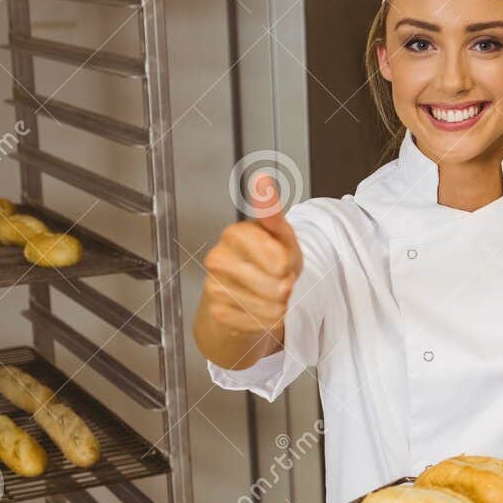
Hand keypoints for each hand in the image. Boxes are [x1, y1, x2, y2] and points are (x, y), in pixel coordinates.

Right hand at [201, 174, 302, 339]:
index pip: (278, 256)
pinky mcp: (217, 313)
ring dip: (279, 306)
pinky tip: (259, 311)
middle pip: (277, 283)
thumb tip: (261, 180)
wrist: (247, 300)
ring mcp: (214, 286)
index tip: (284, 262)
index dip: (288, 264)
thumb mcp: (281, 236)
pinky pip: (259, 323)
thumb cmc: (268, 264)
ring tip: (270, 296)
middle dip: (286, 286)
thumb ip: (272, 213)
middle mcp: (219, 258)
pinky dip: (267, 321)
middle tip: (278, 281)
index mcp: (236, 233)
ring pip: (270, 305)